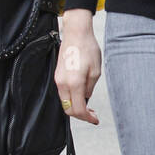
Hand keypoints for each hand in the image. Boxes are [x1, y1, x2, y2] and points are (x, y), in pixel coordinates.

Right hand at [54, 10, 101, 124]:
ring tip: (89, 106)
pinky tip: (81, 96)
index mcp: (74, 83)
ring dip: (76, 106)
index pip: (78, 109)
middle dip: (81, 115)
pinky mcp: (58, 75)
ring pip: (65, 102)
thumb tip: (86, 98)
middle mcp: (63, 83)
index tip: (95, 120)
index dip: (87, 118)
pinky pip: (63, 93)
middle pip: (68, 109)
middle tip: (93, 115)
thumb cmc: (88, 49)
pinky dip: (72, 98)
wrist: (76, 33)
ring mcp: (58, 79)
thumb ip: (90, 88)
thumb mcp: (96, 72)